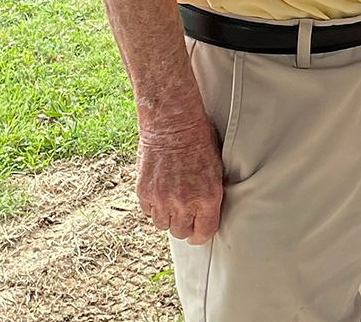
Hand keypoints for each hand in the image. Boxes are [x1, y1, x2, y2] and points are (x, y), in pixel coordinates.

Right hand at [136, 113, 223, 244]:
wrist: (172, 124)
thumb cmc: (199, 140)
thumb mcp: (216, 168)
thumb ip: (210, 194)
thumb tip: (206, 212)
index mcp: (206, 197)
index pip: (203, 233)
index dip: (201, 234)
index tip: (199, 232)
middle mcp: (184, 203)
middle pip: (181, 232)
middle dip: (184, 225)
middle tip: (186, 214)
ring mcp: (162, 199)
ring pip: (163, 225)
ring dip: (167, 216)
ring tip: (172, 200)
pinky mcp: (144, 193)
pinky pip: (148, 211)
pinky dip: (153, 206)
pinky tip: (160, 191)